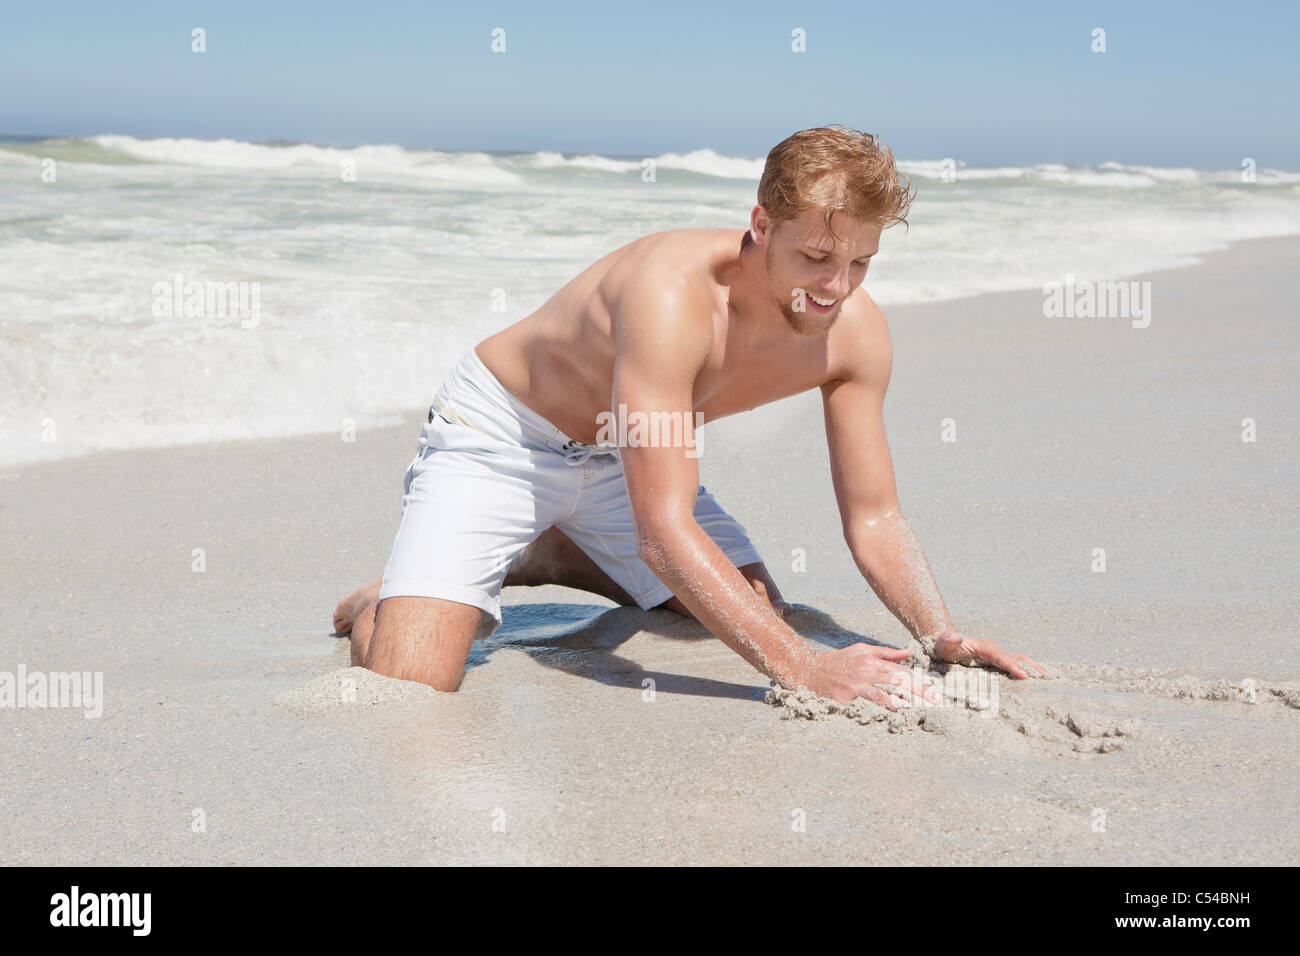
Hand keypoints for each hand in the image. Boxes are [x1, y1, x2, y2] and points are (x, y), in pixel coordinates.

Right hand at [805, 643, 942, 710]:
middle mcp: (865, 673)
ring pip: (882, 697)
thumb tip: (908, 653)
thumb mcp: (860, 650)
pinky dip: (878, 715)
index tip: (936, 689)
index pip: (901, 671)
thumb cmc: (837, 662)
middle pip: (897, 682)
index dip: (920, 680)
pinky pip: (865, 710)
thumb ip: (885, 653)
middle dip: (919, 691)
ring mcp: (855, 688)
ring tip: (916, 711)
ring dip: (901, 705)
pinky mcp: (845, 702)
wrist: (808, 671)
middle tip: (936, 701)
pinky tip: (891, 721)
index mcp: (871, 661)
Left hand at [930, 631, 1045, 678]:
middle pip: (1016, 658)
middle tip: (1046, 679)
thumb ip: (949, 640)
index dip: (1012, 666)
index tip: (1024, 676)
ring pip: (1019, 661)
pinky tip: (1035, 682)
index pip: (1001, 657)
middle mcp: (994, 651)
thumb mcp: (944, 643)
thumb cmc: (944, 645)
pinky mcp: (997, 663)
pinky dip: (1026, 672)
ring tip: (1047, 681)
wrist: (945, 643)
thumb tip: (956, 637)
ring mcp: (997, 656)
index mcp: (984, 647)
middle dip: (1030, 667)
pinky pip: (1014, 666)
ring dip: (1032, 669)